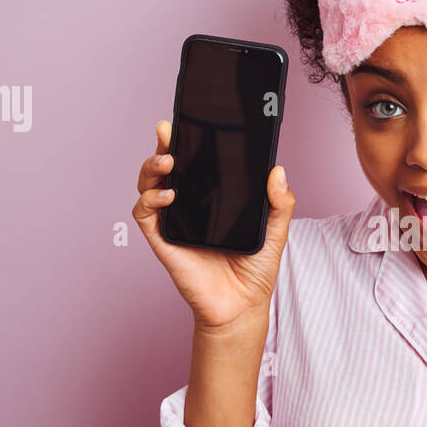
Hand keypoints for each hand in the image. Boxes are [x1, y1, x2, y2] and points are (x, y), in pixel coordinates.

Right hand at [131, 119, 295, 331]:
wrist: (242, 306)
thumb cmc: (255, 270)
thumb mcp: (276, 231)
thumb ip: (280, 203)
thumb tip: (278, 170)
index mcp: (212, 197)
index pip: (195, 162)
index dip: (187, 140)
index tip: (187, 120)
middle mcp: (189, 205)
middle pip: (167, 167)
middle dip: (164, 145)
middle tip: (169, 131)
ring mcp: (173, 221)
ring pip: (149, 184)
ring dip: (152, 168)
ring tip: (168, 161)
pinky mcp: (163, 240)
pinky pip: (145, 214)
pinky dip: (150, 200)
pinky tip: (168, 196)